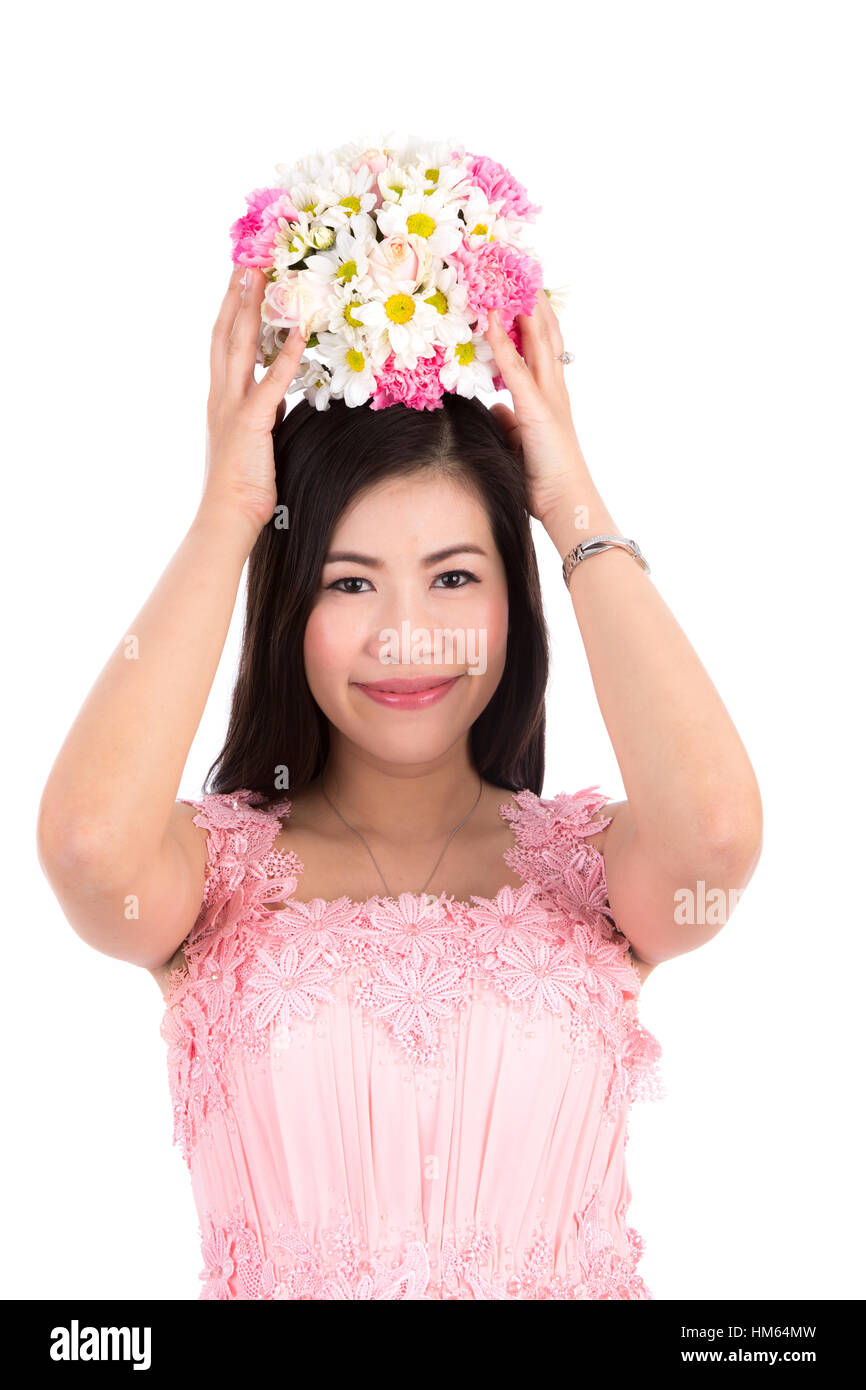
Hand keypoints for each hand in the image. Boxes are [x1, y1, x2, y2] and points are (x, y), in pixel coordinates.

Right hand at [201, 262, 307, 545]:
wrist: (226, 520)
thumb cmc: (244, 490)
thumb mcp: (255, 443)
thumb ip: (264, 416)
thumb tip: (279, 402)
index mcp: (222, 400)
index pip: (225, 344)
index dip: (232, 309)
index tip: (241, 280)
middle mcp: (222, 397)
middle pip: (226, 333)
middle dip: (237, 295)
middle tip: (247, 259)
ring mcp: (233, 408)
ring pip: (240, 346)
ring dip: (253, 308)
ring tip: (264, 275)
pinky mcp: (250, 423)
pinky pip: (271, 382)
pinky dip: (286, 356)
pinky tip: (299, 332)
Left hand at [483, 289, 587, 525]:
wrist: (567, 502)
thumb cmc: (547, 481)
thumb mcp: (522, 444)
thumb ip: (510, 424)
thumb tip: (496, 410)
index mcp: (552, 397)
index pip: (546, 348)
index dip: (536, 319)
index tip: (524, 293)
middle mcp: (554, 389)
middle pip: (546, 334)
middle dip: (534, 302)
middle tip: (521, 270)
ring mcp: (548, 396)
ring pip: (537, 340)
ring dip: (523, 308)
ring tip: (510, 278)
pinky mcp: (536, 408)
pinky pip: (516, 367)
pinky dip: (505, 341)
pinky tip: (493, 320)